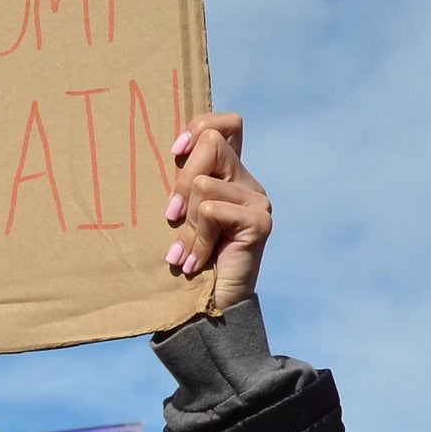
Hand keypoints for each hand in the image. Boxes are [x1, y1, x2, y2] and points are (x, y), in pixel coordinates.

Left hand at [162, 112, 271, 308]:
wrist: (208, 307)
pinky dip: (196, 239)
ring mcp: (258, 200)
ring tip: (182, 253)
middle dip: (180, 181)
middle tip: (171, 217)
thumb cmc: (186, 260)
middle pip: (211, 143)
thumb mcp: (179, 214)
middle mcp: (247, 183)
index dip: (200, 125)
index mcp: (229, 175)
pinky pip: (211, 211)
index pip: (227, 124)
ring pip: (203, 183)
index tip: (175, 152)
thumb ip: (181, 184)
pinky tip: (194, 262)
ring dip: (185, 224)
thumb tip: (169, 151)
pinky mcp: (261, 221)